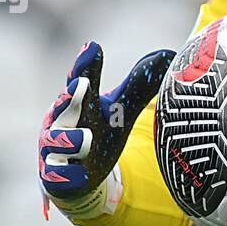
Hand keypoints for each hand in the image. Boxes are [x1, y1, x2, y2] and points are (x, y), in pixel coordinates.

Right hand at [39, 40, 174, 215]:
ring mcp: (56, 149)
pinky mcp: (57, 177)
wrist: (76, 177)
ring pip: (57, 142)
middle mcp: (62, 121)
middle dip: (70, 96)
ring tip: (87, 139)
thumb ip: (140, 85)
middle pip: (64, 106)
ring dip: (72, 139)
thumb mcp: (121, 111)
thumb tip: (170, 56)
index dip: (86, 64)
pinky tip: (80, 176)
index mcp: (80, 102)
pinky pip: (60, 176)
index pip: (81, 78)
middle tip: (81, 85)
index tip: (93, 47)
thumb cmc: (98, 134)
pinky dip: (68, 176)